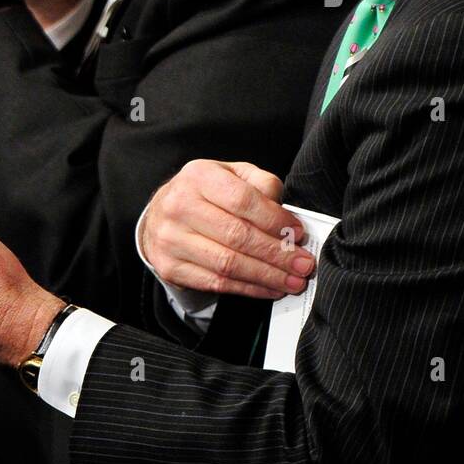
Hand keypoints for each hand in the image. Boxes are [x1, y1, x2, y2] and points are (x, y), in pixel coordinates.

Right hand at [140, 160, 315, 300]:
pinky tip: (269, 288)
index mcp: (199, 177)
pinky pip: (216, 283)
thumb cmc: (204, 194)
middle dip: (277, 253)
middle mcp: (180, 206)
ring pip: (228, 264)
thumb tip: (286, 216)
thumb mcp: (231, 175)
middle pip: (237, 235)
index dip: (274, 220)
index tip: (298, 233)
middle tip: (304, 263)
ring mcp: (171, 239)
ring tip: (292, 280)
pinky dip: (248, 288)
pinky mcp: (170, 267)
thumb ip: (261, 185)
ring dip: (267, 276)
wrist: (159, 214)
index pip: (242, 200)